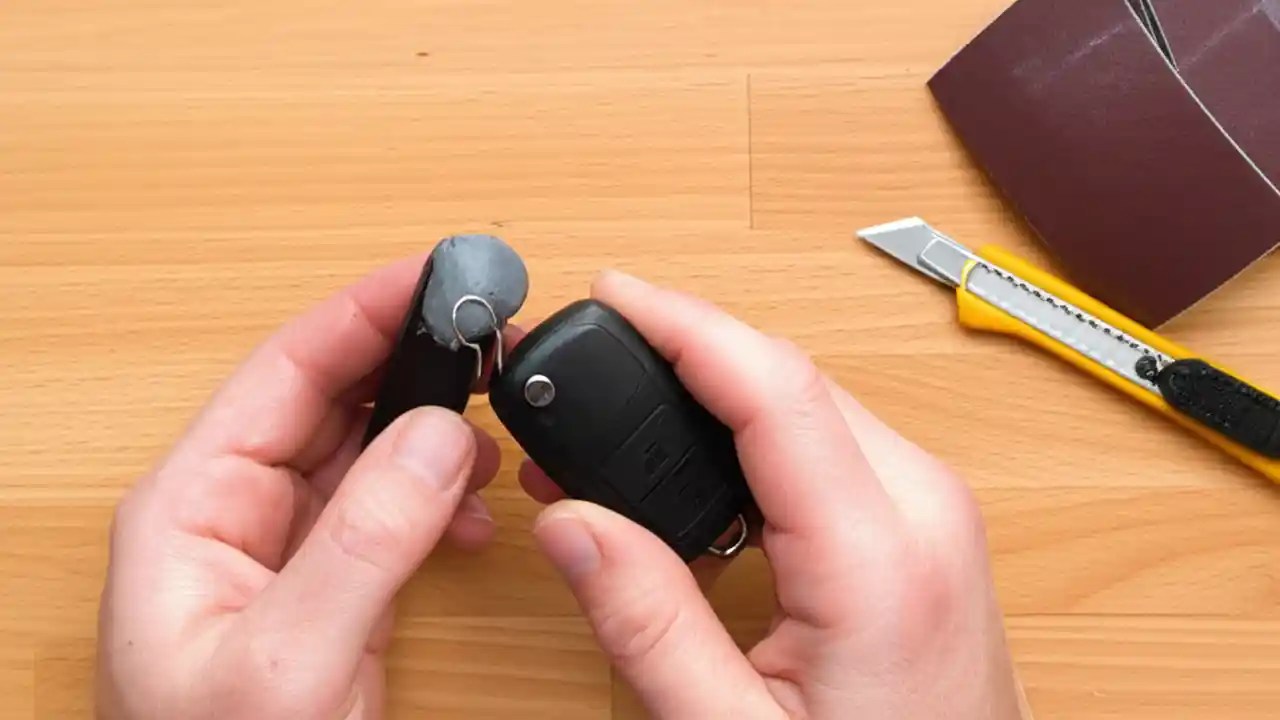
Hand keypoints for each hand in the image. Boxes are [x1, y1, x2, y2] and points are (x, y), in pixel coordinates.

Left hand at [96, 257, 500, 719]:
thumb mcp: (288, 660)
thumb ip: (365, 539)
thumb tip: (439, 434)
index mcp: (192, 507)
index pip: (285, 372)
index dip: (363, 314)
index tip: (438, 276)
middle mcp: (234, 514)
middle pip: (330, 397)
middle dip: (411, 359)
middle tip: (487, 329)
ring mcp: (285, 551)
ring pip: (366, 448)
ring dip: (432, 426)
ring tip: (492, 417)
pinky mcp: (328, 588)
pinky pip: (389, 507)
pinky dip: (440, 496)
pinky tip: (476, 511)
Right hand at [519, 271, 1028, 718]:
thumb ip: (648, 624)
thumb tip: (572, 522)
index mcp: (881, 558)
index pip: (773, 386)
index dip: (684, 322)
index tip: (613, 293)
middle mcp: (924, 509)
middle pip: (790, 378)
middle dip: (685, 349)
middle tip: (593, 355)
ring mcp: (933, 509)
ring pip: (808, 402)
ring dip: (716, 391)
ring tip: (624, 410)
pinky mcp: (924, 520)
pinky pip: (829, 441)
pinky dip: (754, 433)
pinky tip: (694, 456)